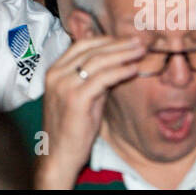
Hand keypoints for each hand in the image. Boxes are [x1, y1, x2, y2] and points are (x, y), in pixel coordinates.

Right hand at [37, 36, 144, 187]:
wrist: (59, 155)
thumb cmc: (72, 128)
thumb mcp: (82, 96)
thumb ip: (95, 79)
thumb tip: (117, 63)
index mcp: (55, 70)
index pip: (82, 44)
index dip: (106, 39)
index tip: (126, 39)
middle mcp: (57, 74)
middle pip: (91, 49)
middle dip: (118, 43)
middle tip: (139, 40)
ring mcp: (64, 85)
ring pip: (97, 60)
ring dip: (122, 54)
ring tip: (140, 51)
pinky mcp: (76, 98)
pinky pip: (102, 79)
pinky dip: (120, 71)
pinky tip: (133, 69)